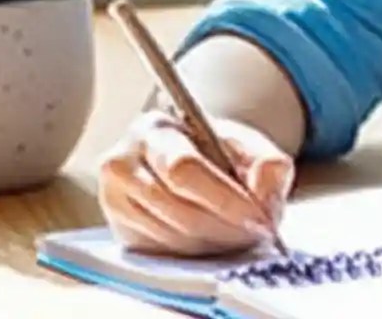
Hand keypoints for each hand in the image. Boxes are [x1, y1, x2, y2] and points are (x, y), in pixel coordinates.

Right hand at [98, 109, 295, 256]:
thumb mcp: (249, 148)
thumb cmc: (218, 155)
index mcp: (155, 129)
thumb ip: (268, 164)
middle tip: (255, 232)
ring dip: (212, 241)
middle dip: (222, 225)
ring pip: (168, 234)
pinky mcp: (119, 232)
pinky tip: (213, 239)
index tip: (258, 217)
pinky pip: (160, 252)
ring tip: (238, 234)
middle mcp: (122, 162)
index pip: (183, 168)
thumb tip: (264, 190)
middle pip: (172, 205)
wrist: (192, 166)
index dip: (223, 198)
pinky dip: (194, 252)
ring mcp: (113, 201)